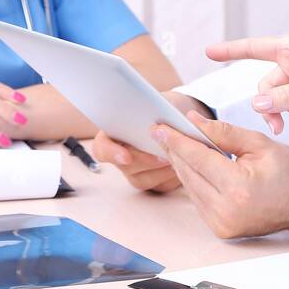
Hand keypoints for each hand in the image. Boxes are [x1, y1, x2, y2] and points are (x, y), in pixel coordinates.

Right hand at [90, 91, 211, 193]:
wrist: (181, 117)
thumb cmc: (166, 107)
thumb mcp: (161, 102)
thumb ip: (155, 109)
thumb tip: (158, 121)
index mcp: (115, 133)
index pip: (101, 148)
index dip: (111, 153)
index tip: (126, 156)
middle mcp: (122, 155)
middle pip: (126, 166)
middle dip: (146, 161)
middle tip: (164, 155)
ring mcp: (137, 171)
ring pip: (143, 179)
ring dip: (162, 170)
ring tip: (179, 158)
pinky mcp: (155, 182)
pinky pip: (161, 185)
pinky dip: (173, 176)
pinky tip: (186, 165)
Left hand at [153, 112, 288, 237]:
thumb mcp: (259, 143)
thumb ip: (223, 132)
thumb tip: (193, 121)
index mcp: (238, 188)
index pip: (197, 158)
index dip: (177, 140)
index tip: (160, 127)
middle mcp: (226, 210)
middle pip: (189, 173)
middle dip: (174, 150)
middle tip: (162, 131)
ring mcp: (222, 224)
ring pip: (190, 187)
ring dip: (181, 165)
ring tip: (174, 144)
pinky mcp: (221, 229)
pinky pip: (198, 200)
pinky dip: (193, 181)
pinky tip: (190, 165)